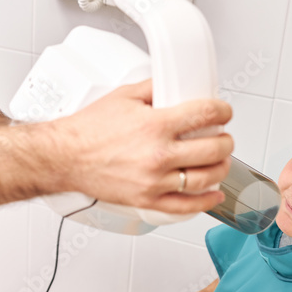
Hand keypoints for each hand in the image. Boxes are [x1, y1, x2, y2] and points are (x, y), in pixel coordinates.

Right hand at [54, 80, 232, 214]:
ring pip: (206, 178)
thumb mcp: (124, 96)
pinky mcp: (147, 200)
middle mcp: (158, 155)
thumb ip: (154, 88)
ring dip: (221, 167)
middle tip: (223, 136)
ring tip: (220, 160)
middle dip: (225, 140)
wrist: (65, 157)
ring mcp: (154, 181)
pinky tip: (214, 194)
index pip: (206, 115)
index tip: (223, 112)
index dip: (223, 111)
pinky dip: (206, 201)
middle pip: (214, 148)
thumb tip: (175, 85)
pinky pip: (186, 206)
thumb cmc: (89, 130)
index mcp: (155, 125)